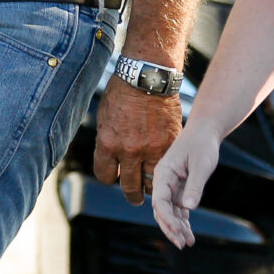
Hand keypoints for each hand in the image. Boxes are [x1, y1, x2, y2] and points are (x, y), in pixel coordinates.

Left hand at [94, 85, 181, 207]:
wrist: (147, 76)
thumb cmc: (122, 93)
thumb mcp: (104, 118)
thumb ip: (107, 141)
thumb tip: (108, 158)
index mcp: (108, 143)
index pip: (106, 176)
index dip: (110, 177)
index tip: (114, 177)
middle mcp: (129, 150)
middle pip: (129, 186)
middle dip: (132, 195)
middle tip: (135, 198)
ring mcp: (151, 148)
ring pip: (152, 182)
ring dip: (151, 188)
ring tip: (152, 189)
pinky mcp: (169, 143)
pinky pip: (166, 165)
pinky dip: (165, 169)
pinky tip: (164, 168)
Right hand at [149, 124, 218, 249]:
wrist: (205, 131)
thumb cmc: (202, 144)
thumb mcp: (201, 164)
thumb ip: (195, 185)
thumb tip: (188, 208)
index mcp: (163, 174)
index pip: (160, 202)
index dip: (167, 219)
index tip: (179, 231)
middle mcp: (163, 182)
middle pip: (162, 210)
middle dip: (171, 228)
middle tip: (182, 244)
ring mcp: (171, 187)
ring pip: (170, 213)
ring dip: (178, 228)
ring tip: (188, 243)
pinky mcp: (180, 189)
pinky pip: (179, 209)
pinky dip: (183, 222)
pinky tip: (190, 235)